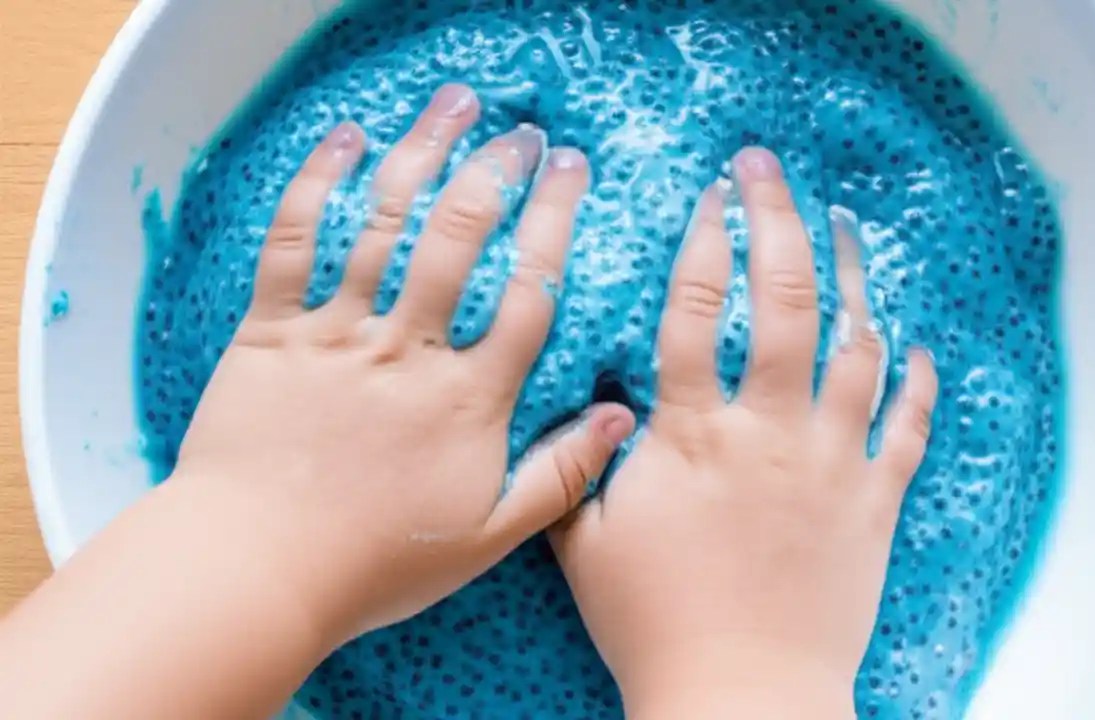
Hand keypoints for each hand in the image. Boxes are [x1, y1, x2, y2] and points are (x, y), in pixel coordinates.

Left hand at [173, 84, 634, 642]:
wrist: (256, 569)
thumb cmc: (375, 562)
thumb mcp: (489, 535)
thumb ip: (561, 475)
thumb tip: (625, 418)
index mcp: (467, 396)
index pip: (527, 292)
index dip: (555, 223)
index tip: (572, 173)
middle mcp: (408, 350)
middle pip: (460, 239)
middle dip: (496, 173)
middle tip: (521, 132)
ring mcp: (337, 335)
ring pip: (385, 226)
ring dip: (422, 157)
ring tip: (453, 107)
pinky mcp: (271, 333)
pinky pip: (295, 244)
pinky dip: (317, 186)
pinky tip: (344, 143)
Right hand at [551, 148, 937, 717]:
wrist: (743, 696)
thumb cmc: (656, 625)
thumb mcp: (586, 544)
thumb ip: (583, 465)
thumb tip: (590, 406)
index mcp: (693, 435)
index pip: (692, 313)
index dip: (700, 242)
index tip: (707, 195)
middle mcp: (769, 433)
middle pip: (780, 303)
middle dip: (774, 221)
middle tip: (768, 170)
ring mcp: (831, 463)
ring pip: (855, 348)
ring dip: (853, 278)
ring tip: (847, 228)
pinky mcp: (875, 502)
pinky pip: (910, 429)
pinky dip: (920, 383)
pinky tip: (920, 344)